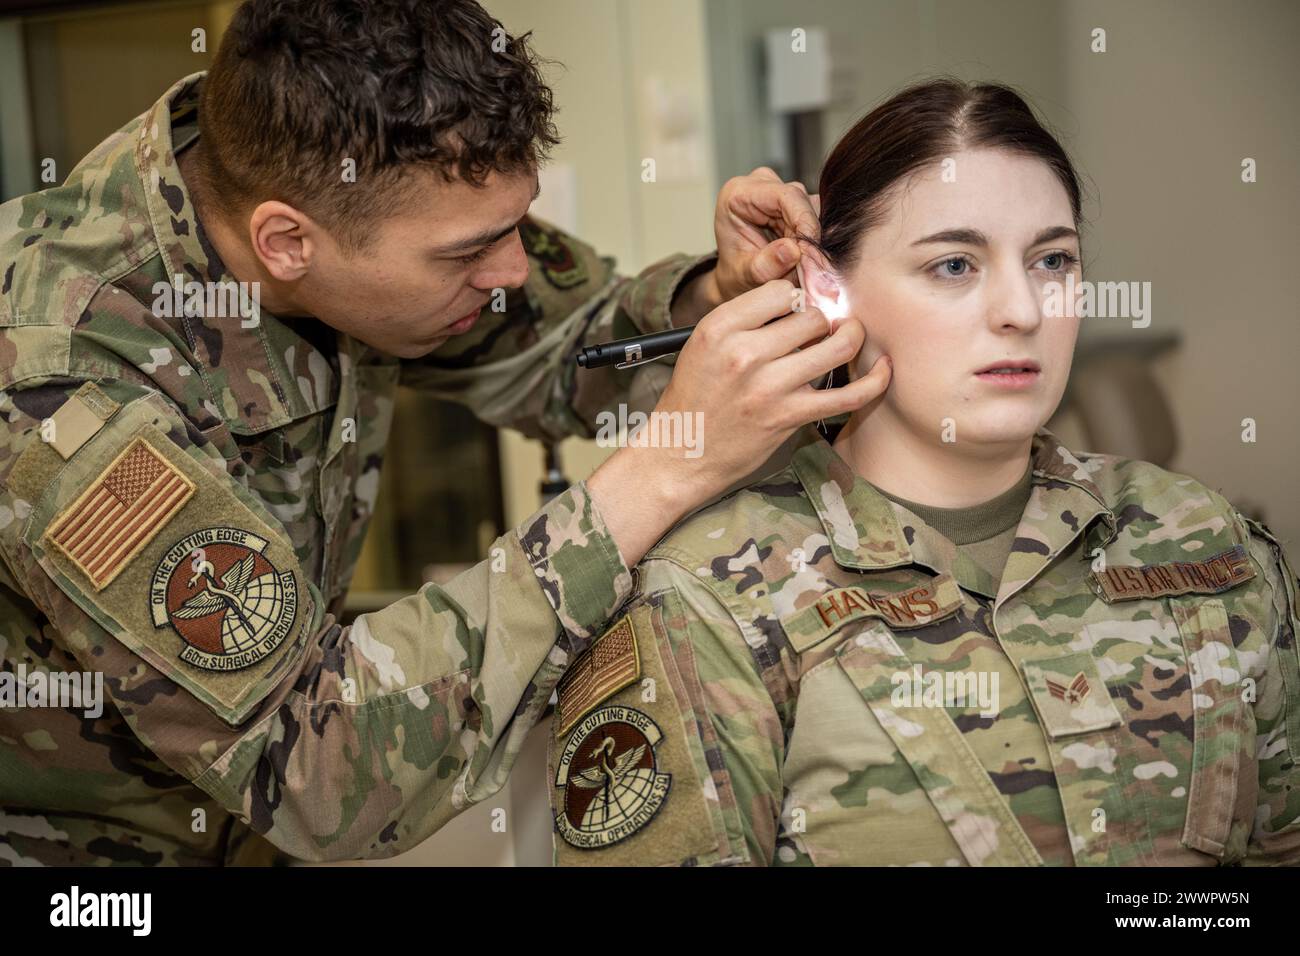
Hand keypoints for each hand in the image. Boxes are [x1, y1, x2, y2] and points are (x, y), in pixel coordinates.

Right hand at [590, 279, 890, 564]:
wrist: (679, 454)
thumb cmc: (694, 399)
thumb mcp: (703, 345)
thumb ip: (745, 321)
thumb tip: (799, 300)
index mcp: (719, 328)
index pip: (780, 291)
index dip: (797, 297)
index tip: (799, 309)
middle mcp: (744, 353)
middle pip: (812, 315)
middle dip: (823, 319)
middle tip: (822, 329)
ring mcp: (769, 387)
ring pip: (836, 344)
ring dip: (850, 338)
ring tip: (848, 336)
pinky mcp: (789, 416)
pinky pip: (848, 394)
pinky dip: (874, 380)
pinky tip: (883, 368)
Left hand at [672, 168, 820, 325]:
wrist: (734, 277)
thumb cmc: (734, 273)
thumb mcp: (744, 275)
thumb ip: (766, 265)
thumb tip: (794, 250)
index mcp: (739, 194)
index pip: (786, 196)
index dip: (805, 222)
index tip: (812, 252)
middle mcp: (761, 184)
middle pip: (802, 202)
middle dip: (809, 237)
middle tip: (809, 268)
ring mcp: (780, 190)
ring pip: (812, 210)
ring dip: (811, 240)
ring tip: (801, 267)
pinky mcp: (794, 202)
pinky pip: (814, 217)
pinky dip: (812, 241)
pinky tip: (804, 259)